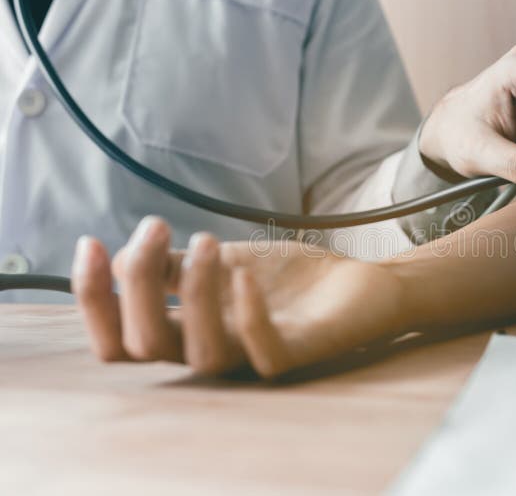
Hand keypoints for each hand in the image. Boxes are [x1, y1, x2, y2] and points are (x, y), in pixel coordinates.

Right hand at [71, 217, 406, 377]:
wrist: (357, 283)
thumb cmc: (286, 279)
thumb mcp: (219, 262)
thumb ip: (172, 266)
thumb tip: (119, 257)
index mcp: (186, 331)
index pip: (118, 340)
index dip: (93, 299)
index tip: (92, 242)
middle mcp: (213, 349)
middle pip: (145, 345)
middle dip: (136, 284)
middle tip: (160, 226)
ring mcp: (255, 355)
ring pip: (202, 354)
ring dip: (194, 293)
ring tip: (207, 242)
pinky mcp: (300, 352)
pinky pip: (266, 355)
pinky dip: (249, 316)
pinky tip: (244, 275)